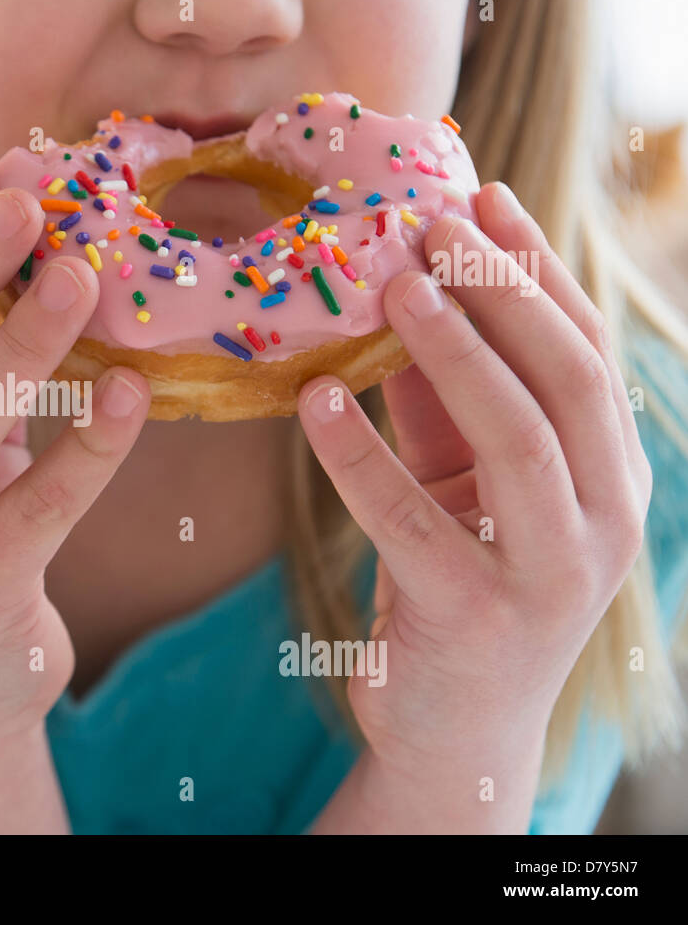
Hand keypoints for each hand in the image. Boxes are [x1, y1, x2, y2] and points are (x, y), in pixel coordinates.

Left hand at [297, 182, 650, 827]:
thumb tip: (402, 293)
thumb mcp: (464, 486)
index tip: (482, 198)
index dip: (536, 271)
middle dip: (503, 291)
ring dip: (454, 350)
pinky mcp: (475, 616)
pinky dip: (359, 453)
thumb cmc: (460, 587)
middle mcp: (605, 520)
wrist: (457, 728)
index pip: (587, 351)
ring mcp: (550, 573)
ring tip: (395, 282)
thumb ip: (445, 403)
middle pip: (569, 380)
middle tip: (434, 222)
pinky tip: (314, 398)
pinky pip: (411, 518)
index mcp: (613, 476)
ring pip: (517, 437)